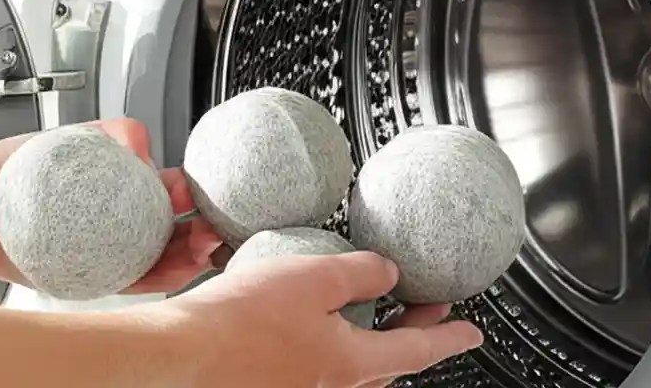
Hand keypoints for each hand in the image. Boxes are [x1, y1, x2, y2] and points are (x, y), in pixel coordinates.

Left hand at [0, 118, 223, 293]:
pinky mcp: (87, 277)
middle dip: (200, 235)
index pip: (167, 199)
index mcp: (117, 192)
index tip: (206, 196)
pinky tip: (170, 271)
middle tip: (211, 229)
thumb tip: (145, 145)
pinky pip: (128, 282)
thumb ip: (115, 131)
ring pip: (156, 261)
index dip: (194, 200)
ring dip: (185, 260)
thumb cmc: (14, 171)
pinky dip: (154, 279)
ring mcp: (103, 251)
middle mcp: (114, 224)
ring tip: (199, 250)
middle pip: (170, 234)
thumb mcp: (74, 136)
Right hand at [151, 251, 482, 386]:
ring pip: (354, 372)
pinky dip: (331, 349)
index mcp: (351, 362)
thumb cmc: (238, 324)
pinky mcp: (271, 386)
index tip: (471, 330)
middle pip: (389, 364)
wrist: (180, 360)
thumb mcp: (313, 278)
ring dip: (373, 344)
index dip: (449, 335)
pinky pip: (318, 371)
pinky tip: (310, 328)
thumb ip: (360, 273)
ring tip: (373, 317)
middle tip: (428, 312)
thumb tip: (389, 274)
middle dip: (414, 335)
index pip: (418, 349)